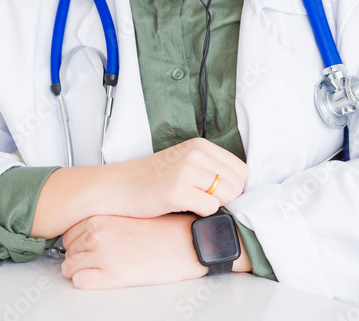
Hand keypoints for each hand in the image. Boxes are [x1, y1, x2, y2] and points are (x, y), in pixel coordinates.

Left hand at [60, 213, 207, 288]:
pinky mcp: (111, 276)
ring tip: (101, 267)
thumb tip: (89, 230)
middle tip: (98, 256)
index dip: (79, 240)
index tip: (88, 244)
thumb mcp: (131, 214)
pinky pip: (80, 282)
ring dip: (81, 268)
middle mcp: (98, 235)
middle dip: (80, 254)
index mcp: (102, 217)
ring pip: (70, 266)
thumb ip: (107, 219)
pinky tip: (102, 276)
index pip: (70, 231)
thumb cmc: (166, 228)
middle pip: (69, 249)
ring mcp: (102, 256)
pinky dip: (86, 281)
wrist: (187, 243)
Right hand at [110, 137, 246, 218]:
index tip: (217, 194)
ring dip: (213, 205)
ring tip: (191, 202)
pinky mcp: (177, 191)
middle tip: (202, 201)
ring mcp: (186, 171)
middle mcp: (196, 154)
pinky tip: (182, 207)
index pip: (241, 169)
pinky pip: (210, 208)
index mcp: (201, 145)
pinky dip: (200, 214)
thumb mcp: (185, 162)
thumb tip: (241, 189)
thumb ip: (210, 169)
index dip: (234, 187)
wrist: (117, 186)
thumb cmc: (153, 180)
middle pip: (237, 184)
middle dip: (225, 198)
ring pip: (227, 196)